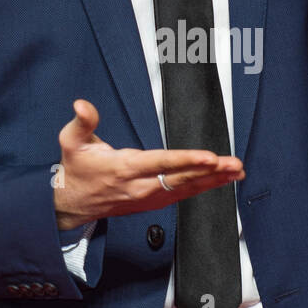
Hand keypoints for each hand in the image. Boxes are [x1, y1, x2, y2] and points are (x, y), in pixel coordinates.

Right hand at [53, 99, 244, 229]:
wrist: (73, 203)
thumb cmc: (76, 170)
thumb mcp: (72, 142)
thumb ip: (82, 122)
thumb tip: (82, 105)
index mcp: (123, 168)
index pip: (160, 163)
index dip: (186, 160)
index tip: (208, 157)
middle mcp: (140, 186)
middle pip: (180, 178)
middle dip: (210, 171)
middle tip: (232, 163)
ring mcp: (148, 197)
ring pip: (186, 189)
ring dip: (214, 180)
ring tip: (236, 171)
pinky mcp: (153, 202)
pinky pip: (183, 194)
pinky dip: (205, 187)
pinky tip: (221, 181)